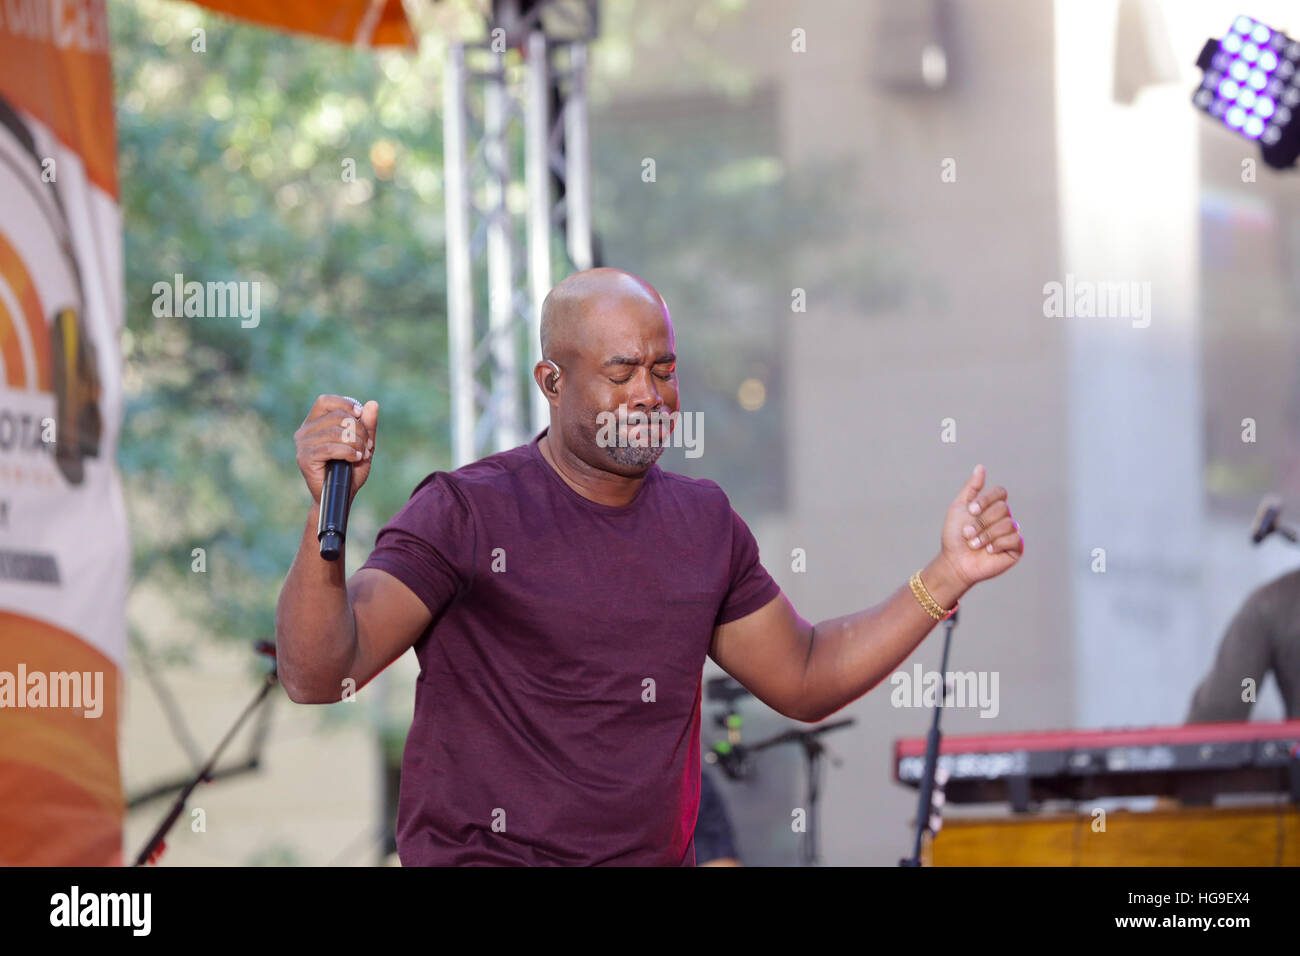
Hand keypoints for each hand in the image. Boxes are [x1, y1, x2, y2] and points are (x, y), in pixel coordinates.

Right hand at [293, 394, 378, 505]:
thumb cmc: (350, 470)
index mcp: (314, 423)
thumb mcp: (363, 444)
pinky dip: (349, 452)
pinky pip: (331, 448)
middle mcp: (304, 431)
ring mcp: (302, 445)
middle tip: (368, 445)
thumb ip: (368, 425)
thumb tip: (373, 403)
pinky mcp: (304, 459)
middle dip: (359, 430)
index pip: (325, 401)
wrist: (342, 496)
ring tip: (363, 454)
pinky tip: (357, 459)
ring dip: (357, 443)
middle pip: (336, 416)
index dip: (345, 404)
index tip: (360, 414)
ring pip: (336, 432)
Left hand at [938, 464, 1022, 589]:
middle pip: (1003, 508)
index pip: (1000, 492)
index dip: (986, 500)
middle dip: (981, 522)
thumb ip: (971, 488)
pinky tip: (988, 551)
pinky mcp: (1015, 548)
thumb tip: (980, 467)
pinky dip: (997, 545)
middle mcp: (1003, 518)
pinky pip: (1015, 539)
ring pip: (1008, 524)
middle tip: (968, 534)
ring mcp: (1010, 533)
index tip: (970, 510)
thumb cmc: (954, 536)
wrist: (954, 561)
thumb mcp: (959, 508)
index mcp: (992, 507)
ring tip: (974, 544)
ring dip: (986, 535)